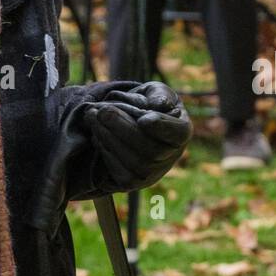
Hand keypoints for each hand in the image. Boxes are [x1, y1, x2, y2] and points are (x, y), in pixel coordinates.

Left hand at [31, 81, 191, 233]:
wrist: (130, 125)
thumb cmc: (146, 104)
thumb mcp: (154, 91)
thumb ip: (159, 94)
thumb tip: (158, 105)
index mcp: (181, 131)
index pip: (178, 133)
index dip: (162, 127)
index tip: (143, 119)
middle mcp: (171, 157)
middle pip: (151, 150)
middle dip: (123, 129)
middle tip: (103, 111)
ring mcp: (151, 174)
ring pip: (133, 162)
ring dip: (109, 138)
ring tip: (93, 118)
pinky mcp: (130, 183)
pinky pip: (118, 171)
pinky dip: (105, 152)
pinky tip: (96, 135)